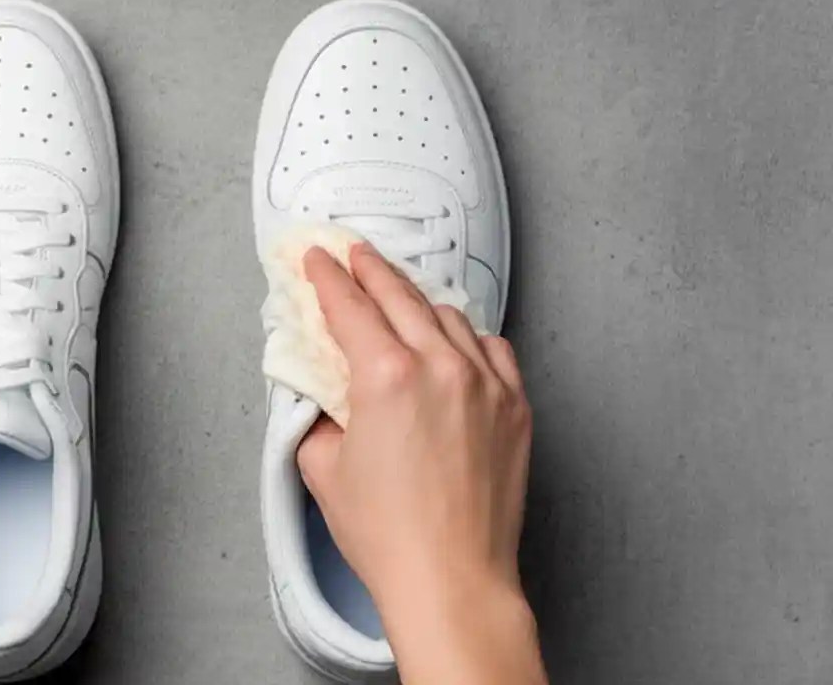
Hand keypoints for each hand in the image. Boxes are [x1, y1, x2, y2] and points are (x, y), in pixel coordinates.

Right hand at [297, 243, 543, 684]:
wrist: (452, 579)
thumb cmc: (389, 535)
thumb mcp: (324, 468)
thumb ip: (319, 416)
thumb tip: (324, 395)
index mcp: (386, 376)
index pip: (349, 306)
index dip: (327, 277)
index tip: (318, 259)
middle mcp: (440, 367)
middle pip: (400, 296)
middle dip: (371, 269)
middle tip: (353, 255)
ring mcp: (486, 384)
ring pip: (449, 317)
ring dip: (417, 301)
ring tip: (399, 298)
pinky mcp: (515, 407)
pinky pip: (491, 349)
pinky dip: (466, 337)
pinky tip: (453, 341)